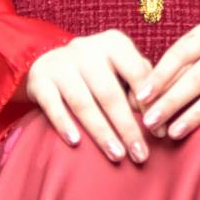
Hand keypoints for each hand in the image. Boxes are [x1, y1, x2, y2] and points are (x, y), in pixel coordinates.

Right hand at [24, 31, 154, 164]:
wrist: (50, 61)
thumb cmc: (99, 71)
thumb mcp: (122, 69)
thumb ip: (142, 85)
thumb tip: (158, 114)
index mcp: (113, 43)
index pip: (136, 73)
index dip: (150, 104)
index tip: (160, 133)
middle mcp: (86, 49)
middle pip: (109, 93)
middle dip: (127, 127)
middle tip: (140, 155)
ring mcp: (60, 63)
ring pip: (82, 102)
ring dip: (101, 131)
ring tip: (116, 155)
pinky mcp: (39, 79)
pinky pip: (51, 104)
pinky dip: (64, 123)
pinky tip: (75, 142)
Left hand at [138, 22, 199, 140]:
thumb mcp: (198, 60)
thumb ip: (175, 74)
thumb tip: (141, 100)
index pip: (180, 53)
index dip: (160, 76)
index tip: (142, 98)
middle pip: (198, 75)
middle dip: (172, 101)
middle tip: (151, 123)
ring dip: (197, 112)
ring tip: (175, 132)